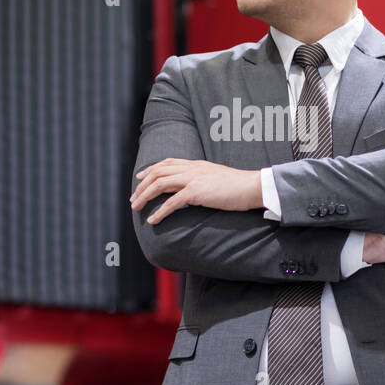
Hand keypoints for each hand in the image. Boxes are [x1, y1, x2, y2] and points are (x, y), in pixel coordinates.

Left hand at [130, 159, 262, 224]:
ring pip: (159, 185)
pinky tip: (153, 220)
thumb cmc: (238, 185)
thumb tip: (194, 187)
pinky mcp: (196, 192)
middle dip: (142, 185)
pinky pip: (172, 202)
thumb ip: (202, 178)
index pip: (167, 163)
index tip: (140, 178)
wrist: (251, 186)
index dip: (151, 170)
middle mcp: (191, 169)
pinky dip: (160, 212)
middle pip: (158, 173)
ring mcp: (193, 179)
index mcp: (196, 164)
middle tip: (134, 199)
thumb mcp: (216, 177)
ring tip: (137, 208)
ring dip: (145, 196)